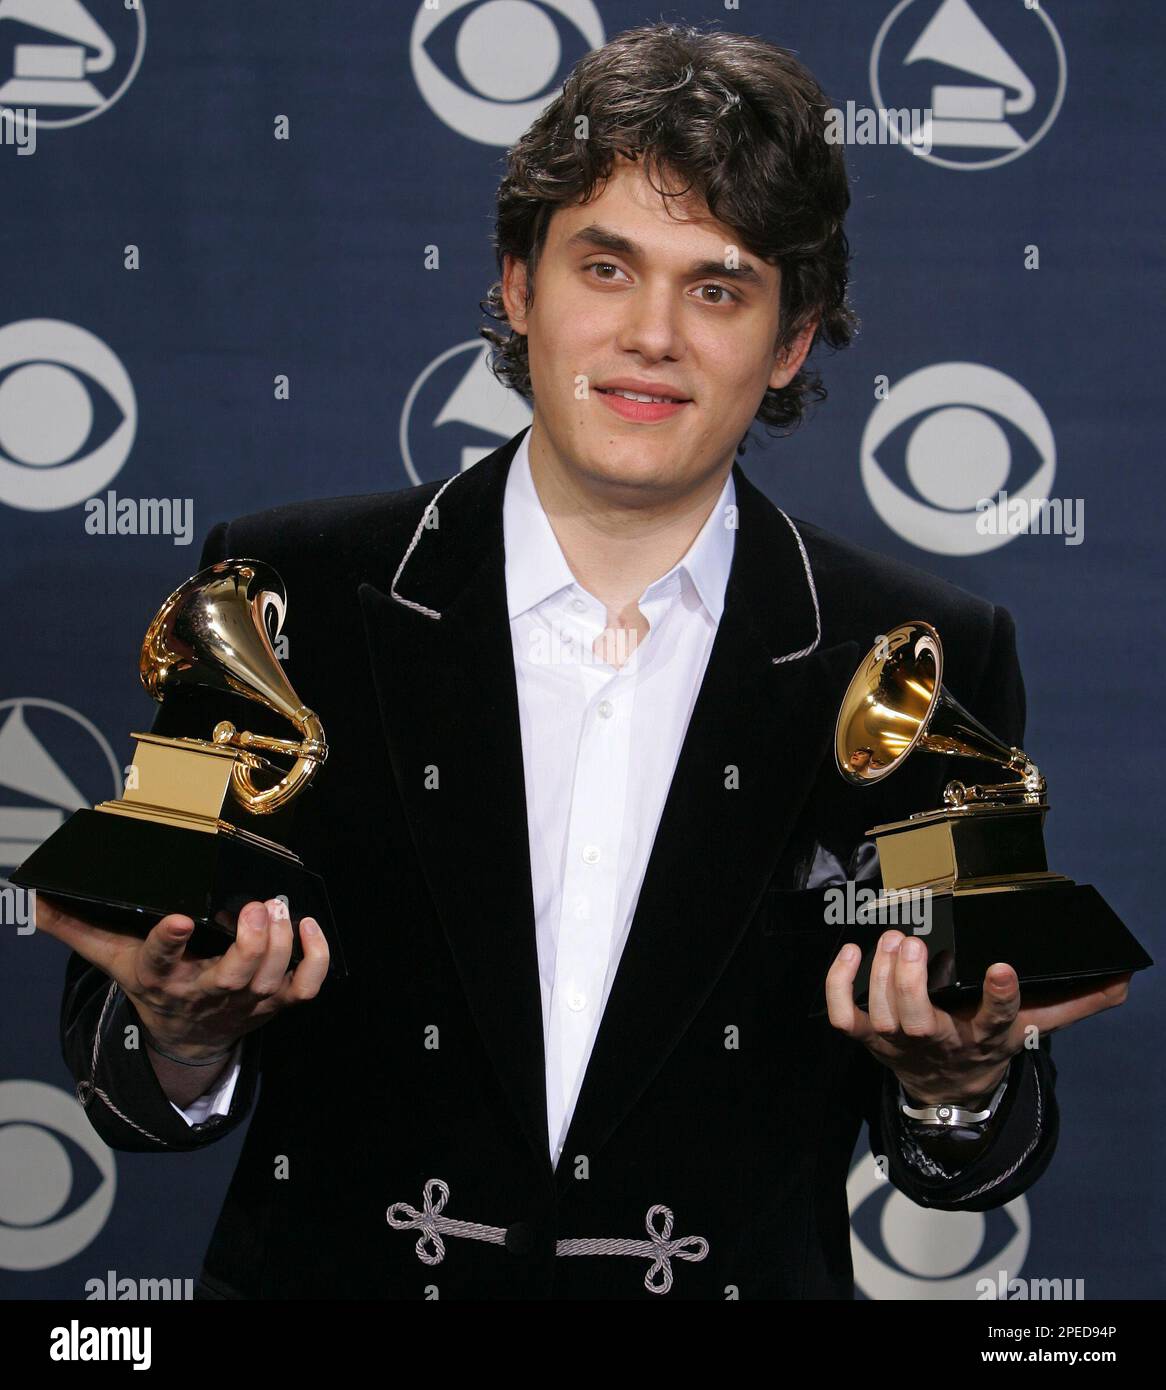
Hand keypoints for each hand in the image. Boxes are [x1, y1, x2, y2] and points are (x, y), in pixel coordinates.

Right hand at [35, 895, 329, 1058]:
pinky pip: (306, 986)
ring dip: (280, 942)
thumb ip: (79, 928)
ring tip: (277, 906)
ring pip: (271, 977)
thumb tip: (38, 901)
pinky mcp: (277, 1001)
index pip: (161, 960)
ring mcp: (247, 999)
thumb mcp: (114, 960)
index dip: (169, 941)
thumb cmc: (156, 987)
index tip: (178, 919)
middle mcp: (207, 990)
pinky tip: (310, 926)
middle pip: (236, 974)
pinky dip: (316, 958)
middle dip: (249, 941)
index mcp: (164, 977)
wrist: (186, 1040)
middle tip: (254, 907)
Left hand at [825, 929, 1130, 1106]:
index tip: (999, 968)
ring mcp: (896, 1042)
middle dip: (911, 982)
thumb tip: (1122, 982)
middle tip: (916, 942)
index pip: (995, 1020)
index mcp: (982, 1037)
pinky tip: (850, 952)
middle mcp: (937, 1041)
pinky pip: (843, 1016)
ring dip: (881, 976)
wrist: (946, 1092)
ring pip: (880, 1016)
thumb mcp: (1031, 1027)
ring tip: (893, 939)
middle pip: (917, 1020)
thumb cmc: (986, 1045)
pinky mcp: (867, 1036)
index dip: (997, 996)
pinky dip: (839, 985)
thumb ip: (1073, 1002)